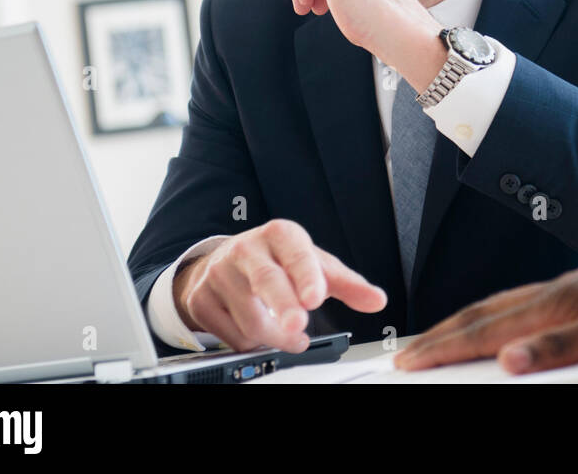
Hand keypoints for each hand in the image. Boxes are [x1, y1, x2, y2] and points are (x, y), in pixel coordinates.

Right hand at [173, 219, 386, 352]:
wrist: (226, 261)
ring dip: (276, 337)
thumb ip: (347, 284)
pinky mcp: (200, 299)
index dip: (306, 276)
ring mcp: (219, 273)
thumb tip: (377, 300)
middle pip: (266, 281)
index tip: (315, 297)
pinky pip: (232, 335)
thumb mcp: (315, 265)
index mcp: (280, 235)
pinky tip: (260, 330)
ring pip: (251, 319)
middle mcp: (246, 249)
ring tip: (290, 333)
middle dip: (283, 307)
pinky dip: (252, 342)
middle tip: (297, 330)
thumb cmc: (279, 261)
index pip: (297, 254)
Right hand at [394, 224, 577, 373]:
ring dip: (463, 324)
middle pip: (482, 314)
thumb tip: (510, 360)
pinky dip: (494, 318)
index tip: (409, 361)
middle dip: (440, 335)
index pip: (486, 329)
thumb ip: (563, 345)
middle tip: (407, 354)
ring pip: (500, 307)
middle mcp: (555, 293)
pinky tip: (502, 325)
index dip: (444, 348)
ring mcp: (567, 291)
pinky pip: (521, 305)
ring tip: (439, 338)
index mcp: (556, 303)